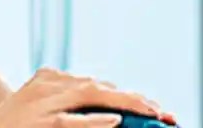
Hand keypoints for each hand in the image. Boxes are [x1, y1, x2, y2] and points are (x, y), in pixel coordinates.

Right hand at [0, 67, 177, 126]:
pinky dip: (94, 121)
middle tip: (164, 115)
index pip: (98, 86)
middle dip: (136, 100)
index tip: (156, 110)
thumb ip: (70, 108)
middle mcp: (48, 85)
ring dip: (127, 104)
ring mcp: (42, 103)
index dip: (129, 97)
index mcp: (49, 79)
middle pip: (101, 88)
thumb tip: (111, 114)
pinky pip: (70, 121)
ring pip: (92, 96)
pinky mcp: (38, 123)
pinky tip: (116, 121)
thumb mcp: (40, 111)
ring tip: (153, 113)